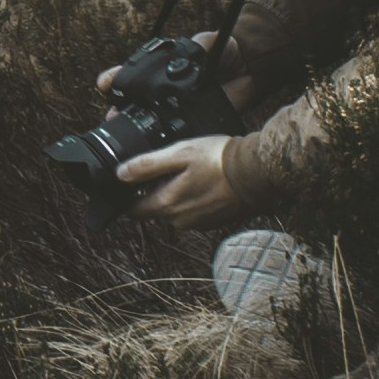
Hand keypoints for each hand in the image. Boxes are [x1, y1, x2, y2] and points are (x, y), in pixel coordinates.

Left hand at [121, 136, 249, 226]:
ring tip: (192, 172)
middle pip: (156, 209)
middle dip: (157, 191)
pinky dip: (196, 199)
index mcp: (167, 205)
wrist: (257, 172)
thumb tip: (120, 174)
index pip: (133, 211)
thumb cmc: (219, 160)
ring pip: (176, 211)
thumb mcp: (178, 154)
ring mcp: (198, 224)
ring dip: (178, 195)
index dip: (129, 195)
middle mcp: (180, 221)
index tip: (134, 181)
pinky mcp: (214, 223)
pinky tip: (206, 182)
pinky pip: (195, 212)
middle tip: (171, 168)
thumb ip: (146, 165)